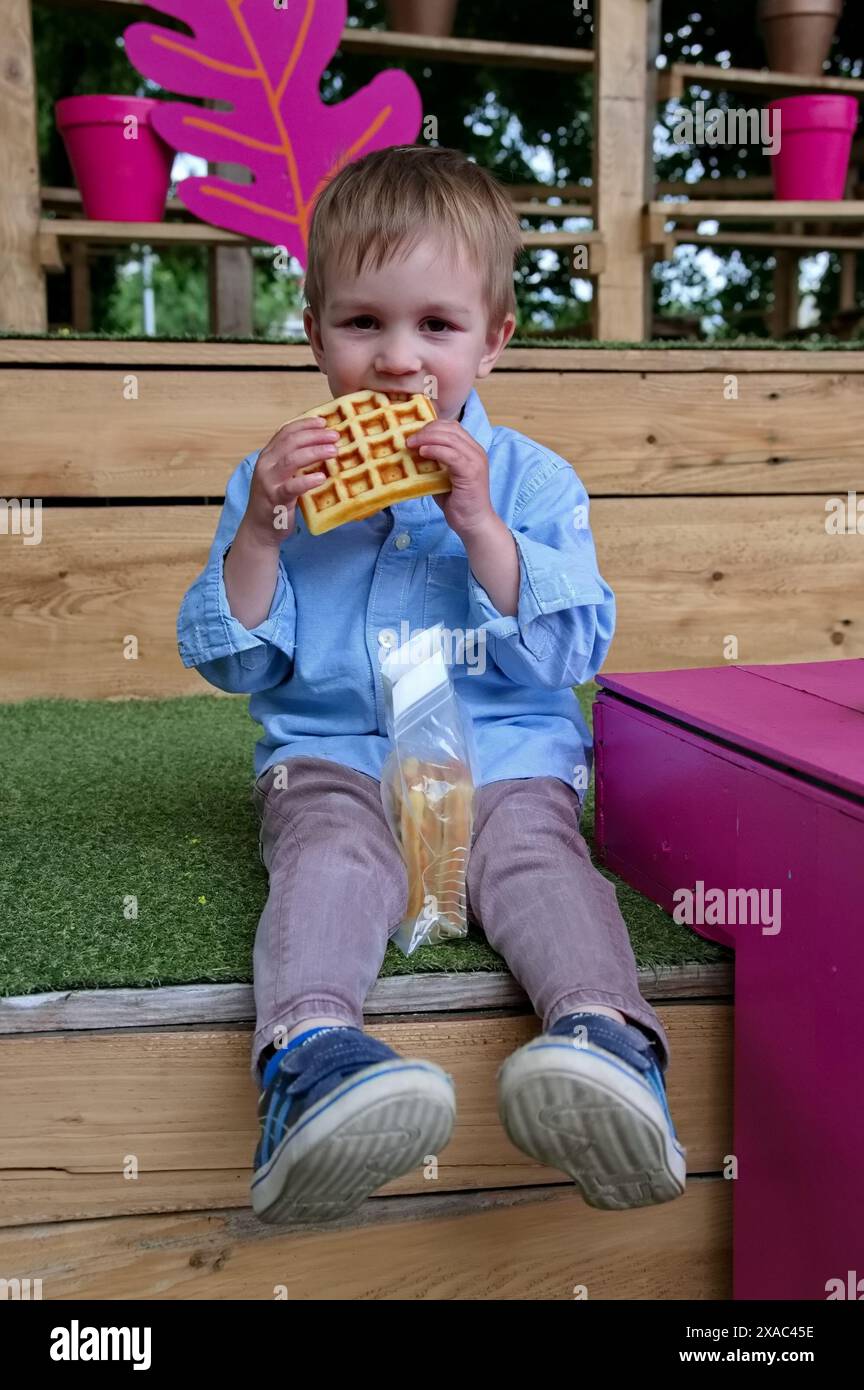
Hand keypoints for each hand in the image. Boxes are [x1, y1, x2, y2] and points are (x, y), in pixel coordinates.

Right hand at [243, 416, 339, 545]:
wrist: (259, 529)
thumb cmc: (276, 501)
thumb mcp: (282, 476)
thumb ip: (296, 462)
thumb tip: (324, 448)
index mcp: (268, 456)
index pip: (285, 431)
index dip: (305, 424)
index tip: (324, 421)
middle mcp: (266, 464)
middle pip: (291, 441)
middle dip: (315, 435)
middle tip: (335, 436)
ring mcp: (269, 481)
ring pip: (292, 459)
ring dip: (315, 452)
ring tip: (334, 451)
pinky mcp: (275, 499)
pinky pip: (292, 487)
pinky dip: (308, 480)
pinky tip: (322, 478)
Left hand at [409, 419, 496, 538]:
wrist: (473, 523)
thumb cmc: (458, 503)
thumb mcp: (443, 477)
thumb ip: (434, 463)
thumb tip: (413, 452)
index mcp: (471, 450)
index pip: (453, 428)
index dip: (432, 426)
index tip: (414, 433)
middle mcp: (476, 451)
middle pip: (450, 429)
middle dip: (427, 430)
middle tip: (409, 439)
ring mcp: (475, 461)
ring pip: (450, 438)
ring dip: (427, 438)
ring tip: (411, 444)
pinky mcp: (471, 472)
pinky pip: (451, 454)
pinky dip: (435, 450)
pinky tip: (422, 453)